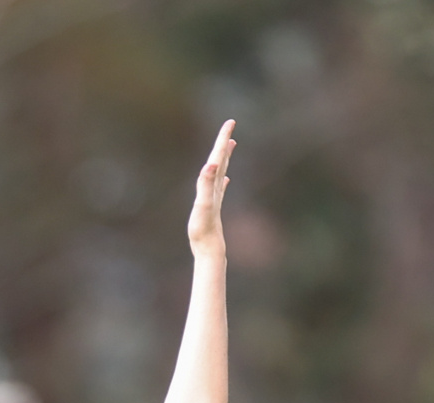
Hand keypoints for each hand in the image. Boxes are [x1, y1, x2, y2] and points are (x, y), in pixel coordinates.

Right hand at [186, 118, 235, 257]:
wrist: (210, 248)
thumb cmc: (204, 228)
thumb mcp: (202, 204)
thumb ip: (206, 183)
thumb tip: (210, 165)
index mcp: (213, 184)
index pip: (218, 157)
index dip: (222, 139)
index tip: (230, 122)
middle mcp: (216, 187)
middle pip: (221, 160)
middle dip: (224, 143)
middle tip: (230, 126)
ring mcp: (215, 197)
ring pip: (221, 172)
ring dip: (224, 158)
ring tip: (230, 145)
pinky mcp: (212, 207)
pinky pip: (219, 188)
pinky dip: (222, 180)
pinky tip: (226, 179)